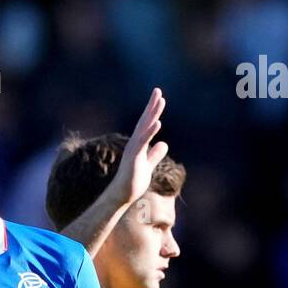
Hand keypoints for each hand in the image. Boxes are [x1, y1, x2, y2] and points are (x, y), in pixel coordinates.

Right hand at [112, 86, 167, 208]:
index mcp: (139, 145)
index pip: (147, 124)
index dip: (153, 111)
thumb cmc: (133, 182)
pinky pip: (143, 142)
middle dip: (152, 106)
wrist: (122, 195)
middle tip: (158, 91)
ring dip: (152, 114)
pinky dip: (150, 132)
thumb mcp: (148, 166)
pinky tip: (158, 122)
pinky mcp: (134, 157)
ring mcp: (134, 149)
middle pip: (145, 121)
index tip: (159, 97)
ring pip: (144, 128)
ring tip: (160, 101)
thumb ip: (155, 154)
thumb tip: (164, 144)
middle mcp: (135, 144)